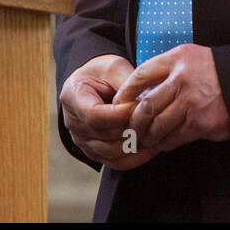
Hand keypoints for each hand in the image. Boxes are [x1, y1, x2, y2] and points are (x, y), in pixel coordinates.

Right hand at [59, 54, 156, 170]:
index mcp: (73, 96)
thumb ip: (126, 82)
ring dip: (136, 144)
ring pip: (111, 152)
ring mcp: (82, 140)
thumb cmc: (105, 72)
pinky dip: (135, 158)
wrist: (95, 83)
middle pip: (104, 136)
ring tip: (156, 133)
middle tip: (154, 120)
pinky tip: (152, 148)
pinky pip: (115, 163)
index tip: (139, 106)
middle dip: (132, 128)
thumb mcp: (114, 66)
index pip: (94, 115)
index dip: (119, 115)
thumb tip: (144, 103)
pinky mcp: (94, 152)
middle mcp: (73, 122)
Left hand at [113, 44, 229, 152]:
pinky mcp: (203, 123)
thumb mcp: (191, 56)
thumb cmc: (217, 70)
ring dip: (149, 136)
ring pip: (158, 125)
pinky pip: (175, 138)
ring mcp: (193, 102)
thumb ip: (167, 69)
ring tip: (146, 138)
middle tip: (131, 129)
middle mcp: (183, 79)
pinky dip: (165, 143)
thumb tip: (140, 91)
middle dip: (135, 122)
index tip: (119, 103)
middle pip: (146, 106)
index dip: (126, 92)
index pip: (141, 75)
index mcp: (178, 59)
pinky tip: (163, 143)